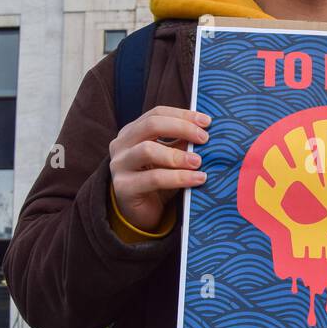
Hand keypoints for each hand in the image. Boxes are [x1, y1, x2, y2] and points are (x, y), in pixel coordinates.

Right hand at [109, 106, 209, 231]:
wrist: (141, 213)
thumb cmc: (159, 181)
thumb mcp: (172, 159)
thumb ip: (182, 144)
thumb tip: (206, 131)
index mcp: (132, 132)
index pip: (157, 113)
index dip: (183, 115)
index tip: (207, 122)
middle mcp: (121, 145)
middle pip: (151, 125)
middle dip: (182, 128)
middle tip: (204, 139)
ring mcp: (119, 165)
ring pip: (148, 150)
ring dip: (178, 155)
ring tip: (198, 162)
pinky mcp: (124, 187)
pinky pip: (153, 178)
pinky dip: (179, 177)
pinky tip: (197, 179)